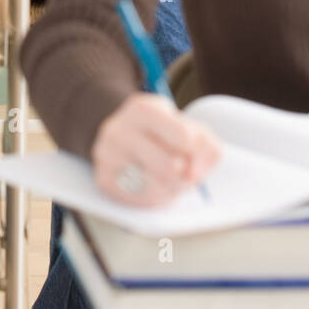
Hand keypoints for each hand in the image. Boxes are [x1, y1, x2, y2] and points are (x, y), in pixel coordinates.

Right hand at [91, 93, 221, 206]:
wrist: (118, 135)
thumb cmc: (158, 131)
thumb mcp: (183, 123)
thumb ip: (204, 144)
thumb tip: (196, 173)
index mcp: (142, 109)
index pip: (184, 137)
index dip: (197, 154)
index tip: (194, 157)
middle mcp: (120, 130)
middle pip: (170, 166)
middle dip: (186, 176)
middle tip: (186, 174)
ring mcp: (108, 156)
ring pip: (157, 186)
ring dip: (174, 189)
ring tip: (173, 181)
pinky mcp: (104, 180)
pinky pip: (143, 199)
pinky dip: (158, 198)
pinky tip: (157, 187)